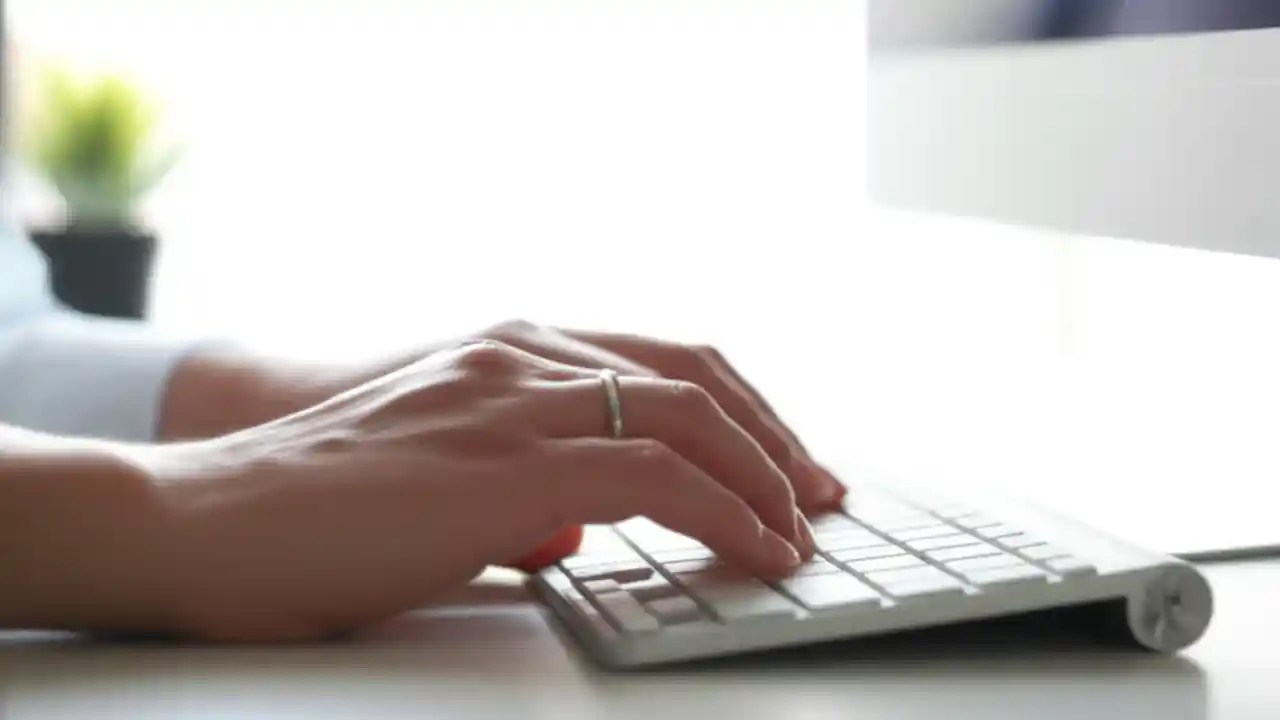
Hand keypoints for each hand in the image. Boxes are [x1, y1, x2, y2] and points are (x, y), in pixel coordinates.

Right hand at [140, 341, 815, 640]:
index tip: (777, 460)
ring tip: (803, 527)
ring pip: (690, 417)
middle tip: (818, 490)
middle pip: (692, 376)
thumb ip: (514, 495)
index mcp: (505, 354)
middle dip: (771, 435)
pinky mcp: (512, 465)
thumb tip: (574, 531)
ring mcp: (517, 402)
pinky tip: (760, 548)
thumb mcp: (435, 485)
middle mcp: (521, 359)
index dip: (733, 410)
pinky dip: (731, 511)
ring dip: (765, 473)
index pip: (655, 362)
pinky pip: (662, 477)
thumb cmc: (311, 513)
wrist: (209, 519)